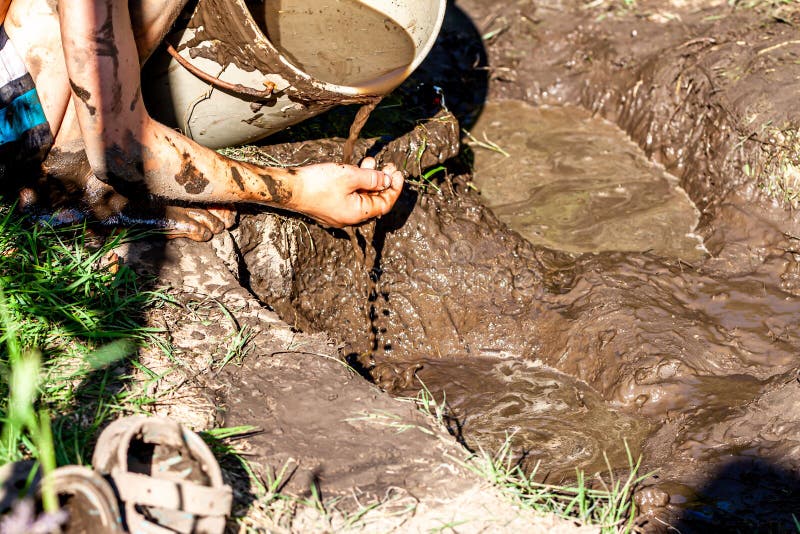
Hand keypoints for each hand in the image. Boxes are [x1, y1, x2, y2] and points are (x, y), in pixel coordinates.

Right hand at [288, 157, 403, 226]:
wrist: (289, 188)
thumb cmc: (318, 183)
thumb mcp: (350, 176)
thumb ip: (372, 179)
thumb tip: (387, 180)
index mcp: (357, 214)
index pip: (384, 204)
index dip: (394, 188)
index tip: (398, 173)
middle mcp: (349, 217)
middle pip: (373, 200)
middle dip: (382, 182)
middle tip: (388, 166)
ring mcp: (339, 213)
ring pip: (361, 196)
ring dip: (368, 179)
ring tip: (371, 161)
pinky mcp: (330, 206)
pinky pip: (349, 196)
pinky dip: (356, 182)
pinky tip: (356, 168)